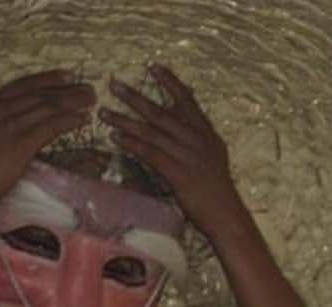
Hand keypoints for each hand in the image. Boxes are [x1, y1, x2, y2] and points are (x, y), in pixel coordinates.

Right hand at [0, 71, 95, 212]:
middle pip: (40, 93)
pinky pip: (51, 126)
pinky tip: (82, 120)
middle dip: (67, 89)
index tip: (66, 76)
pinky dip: (69, 121)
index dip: (47, 79)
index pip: (23, 85)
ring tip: (90, 100)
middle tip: (87, 87)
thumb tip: (11, 119)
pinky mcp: (21, 143)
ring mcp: (10, 125)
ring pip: (48, 107)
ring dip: (73, 102)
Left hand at [102, 67, 246, 237]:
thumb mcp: (214, 154)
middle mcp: (196, 140)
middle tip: (114, 85)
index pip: (187, 101)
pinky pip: (151, 154)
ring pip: (151, 132)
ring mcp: (187, 156)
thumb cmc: (217, 188)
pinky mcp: (178, 173)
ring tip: (105, 113)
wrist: (226, 214)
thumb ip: (198, 136)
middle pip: (161, 113)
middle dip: (135, 97)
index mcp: (206, 133)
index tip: (153, 67)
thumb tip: (184, 119)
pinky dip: (132, 145)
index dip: (170, 82)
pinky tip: (116, 138)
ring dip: (125, 121)